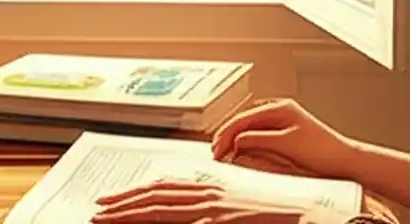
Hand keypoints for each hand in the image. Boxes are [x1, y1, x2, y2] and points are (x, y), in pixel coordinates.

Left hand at [92, 179, 343, 222]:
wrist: (312, 217)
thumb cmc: (280, 217)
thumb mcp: (238, 211)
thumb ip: (213, 213)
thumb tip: (193, 217)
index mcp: (213, 190)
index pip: (165, 188)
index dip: (136, 194)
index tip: (113, 200)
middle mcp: (210, 194)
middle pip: (155, 196)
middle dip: (122, 203)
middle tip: (97, 209)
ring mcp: (215, 209)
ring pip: (160, 209)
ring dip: (129, 213)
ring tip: (103, 218)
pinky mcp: (222, 221)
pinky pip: (183, 223)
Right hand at [211, 98, 358, 178]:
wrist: (344, 160)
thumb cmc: (322, 150)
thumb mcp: (285, 144)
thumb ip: (258, 139)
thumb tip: (237, 139)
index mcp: (279, 108)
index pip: (243, 118)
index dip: (226, 133)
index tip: (216, 148)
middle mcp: (280, 111)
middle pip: (244, 121)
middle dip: (227, 135)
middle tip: (216, 151)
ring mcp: (283, 122)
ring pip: (250, 128)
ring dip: (236, 139)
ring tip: (225, 152)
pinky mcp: (286, 134)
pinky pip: (259, 135)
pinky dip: (247, 143)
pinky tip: (242, 151)